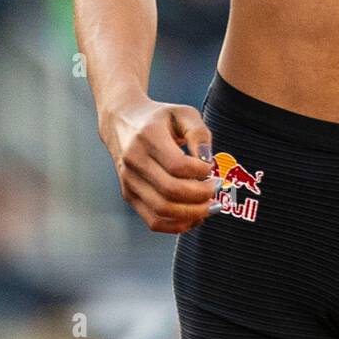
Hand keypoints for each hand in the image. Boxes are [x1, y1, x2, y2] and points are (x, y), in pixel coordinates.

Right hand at [99, 96, 215, 232]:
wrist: (122, 122)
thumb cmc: (159, 118)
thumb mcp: (183, 113)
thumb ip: (199, 134)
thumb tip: (208, 162)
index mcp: (148, 137)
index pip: (177, 165)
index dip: (200, 172)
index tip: (212, 169)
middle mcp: (134, 161)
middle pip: (170, 191)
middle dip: (201, 195)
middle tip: (216, 188)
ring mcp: (129, 181)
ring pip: (162, 210)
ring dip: (192, 214)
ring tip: (211, 206)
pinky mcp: (129, 196)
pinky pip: (153, 221)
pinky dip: (177, 225)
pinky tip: (195, 216)